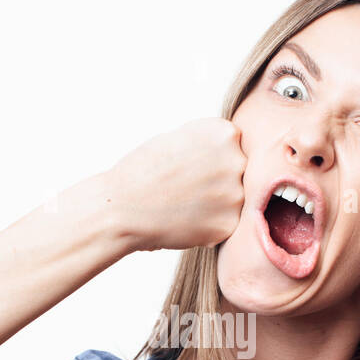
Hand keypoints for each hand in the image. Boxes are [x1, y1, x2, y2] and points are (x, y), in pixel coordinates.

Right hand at [100, 118, 245, 251]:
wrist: (121, 207)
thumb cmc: (143, 171)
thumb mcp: (180, 138)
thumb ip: (212, 144)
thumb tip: (235, 155)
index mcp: (226, 133)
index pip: (233, 147)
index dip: (210, 159)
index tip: (190, 166)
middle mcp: (237, 161)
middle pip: (237, 173)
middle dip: (217, 181)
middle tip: (186, 188)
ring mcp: (235, 195)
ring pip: (232, 200)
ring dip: (214, 205)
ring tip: (183, 204)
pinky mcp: (228, 225)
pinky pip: (225, 224)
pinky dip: (208, 226)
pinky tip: (184, 220)